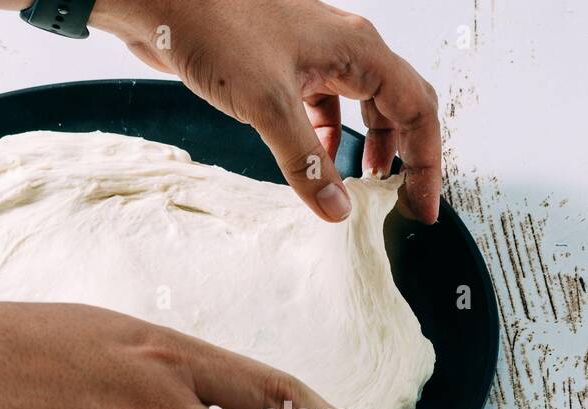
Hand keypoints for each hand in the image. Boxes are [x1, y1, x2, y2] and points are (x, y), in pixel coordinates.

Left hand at [93, 0, 441, 223]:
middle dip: (406, 155)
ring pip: (362, 106)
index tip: (421, 207)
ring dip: (367, 147)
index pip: (418, 110)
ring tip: (360, 186)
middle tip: (399, 201)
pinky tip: (314, 161)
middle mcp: (344, 49)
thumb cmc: (215, 26)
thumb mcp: (268, 105)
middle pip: (398, 106)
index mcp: (357, 50)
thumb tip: (336, 209)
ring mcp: (314, 56)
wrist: (161, 0)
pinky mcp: (284, 66)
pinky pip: (324, 106)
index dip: (427, 163)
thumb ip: (306, 162)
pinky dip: (328, 138)